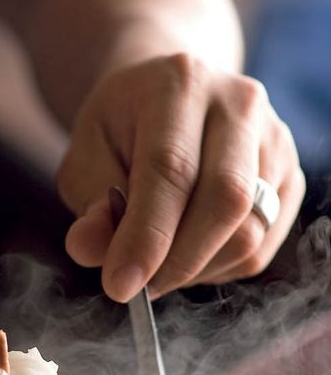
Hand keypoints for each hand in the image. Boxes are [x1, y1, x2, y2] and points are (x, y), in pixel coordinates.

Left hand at [56, 53, 305, 301]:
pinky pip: (260, 247)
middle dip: (176, 262)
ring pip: (248, 232)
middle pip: (225, 200)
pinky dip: (217, 268)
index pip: (171, 170)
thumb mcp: (85, 156)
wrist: (168, 95)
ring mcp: (275, 140)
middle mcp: (239, 104)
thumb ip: (89, 202)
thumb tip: (90, 249)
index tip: (118, 286)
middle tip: (136, 289)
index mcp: (179, 84)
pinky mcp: (290, 178)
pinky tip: (186, 254)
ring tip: (155, 265)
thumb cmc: (120, 131)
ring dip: (195, 270)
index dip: (146, 237)